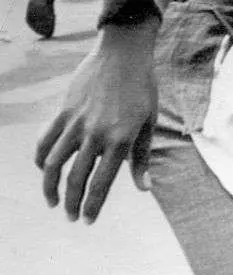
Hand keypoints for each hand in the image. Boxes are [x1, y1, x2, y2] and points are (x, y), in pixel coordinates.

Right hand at [36, 24, 157, 223]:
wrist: (124, 53)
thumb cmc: (143, 88)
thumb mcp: (149, 122)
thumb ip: (143, 157)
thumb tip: (144, 188)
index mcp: (121, 139)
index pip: (102, 183)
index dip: (93, 206)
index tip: (88, 222)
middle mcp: (96, 134)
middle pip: (75, 179)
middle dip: (72, 204)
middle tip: (72, 217)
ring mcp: (77, 122)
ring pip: (53, 164)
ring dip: (50, 188)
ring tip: (53, 203)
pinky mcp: (64, 111)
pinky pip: (45, 141)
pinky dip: (41, 159)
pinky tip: (44, 171)